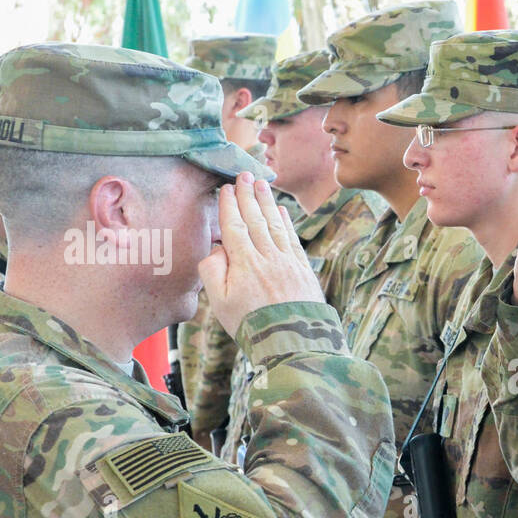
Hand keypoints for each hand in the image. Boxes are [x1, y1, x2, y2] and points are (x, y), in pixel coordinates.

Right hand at [198, 173, 323, 334]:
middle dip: (248, 195)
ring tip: (261, 183)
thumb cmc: (252, 326)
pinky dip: (287, 223)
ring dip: (267, 202)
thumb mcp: (221, 303)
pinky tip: (282, 211)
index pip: (234, 226)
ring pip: (275, 225)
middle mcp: (268, 257)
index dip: (229, 205)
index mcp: (244, 263)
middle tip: (244, 174)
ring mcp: (288, 262)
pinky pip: (292, 239)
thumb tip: (218, 247)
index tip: (226, 188)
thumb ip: (213, 271)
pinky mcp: (304, 270)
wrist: (294, 343)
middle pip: (255, 220)